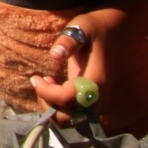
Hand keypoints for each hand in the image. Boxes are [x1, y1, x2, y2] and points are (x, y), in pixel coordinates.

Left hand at [31, 0, 147, 137]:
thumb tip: (55, 54)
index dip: (48, 93)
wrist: (110, 30)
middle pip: (68, 119)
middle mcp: (97, 96)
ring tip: (45, 82)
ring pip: (69, 120)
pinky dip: (57, 105)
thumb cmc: (93, 27)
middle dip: (48, 104)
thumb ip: (69, 40)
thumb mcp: (80, 27)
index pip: (68, 100)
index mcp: (96, 81)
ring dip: (51, 106)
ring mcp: (95, 101)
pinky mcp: (90, 100)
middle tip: (40, 82)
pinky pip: (72, 113)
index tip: (37, 77)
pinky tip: (52, 85)